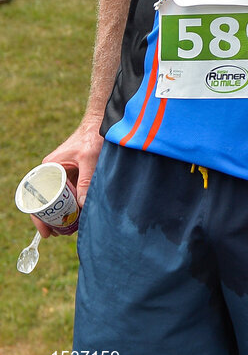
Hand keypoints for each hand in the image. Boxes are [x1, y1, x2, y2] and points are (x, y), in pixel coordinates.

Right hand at [32, 121, 103, 236]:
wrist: (103, 121)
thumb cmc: (93, 136)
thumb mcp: (89, 158)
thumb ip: (86, 180)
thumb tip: (82, 205)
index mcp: (49, 168)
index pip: (37, 198)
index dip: (39, 218)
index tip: (46, 232)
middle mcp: (53, 172)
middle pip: (49, 201)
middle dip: (54, 218)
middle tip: (63, 234)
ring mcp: (63, 173)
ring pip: (61, 198)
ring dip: (65, 212)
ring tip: (72, 227)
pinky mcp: (75, 173)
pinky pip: (71, 192)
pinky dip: (75, 203)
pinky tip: (81, 213)